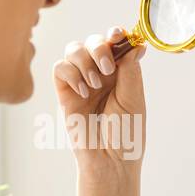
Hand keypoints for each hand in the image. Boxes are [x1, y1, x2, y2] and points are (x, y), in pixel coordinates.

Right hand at [52, 26, 146, 173]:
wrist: (109, 161)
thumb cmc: (126, 134)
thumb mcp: (133, 99)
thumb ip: (131, 71)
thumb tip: (134, 44)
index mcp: (121, 72)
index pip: (115, 43)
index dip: (115, 34)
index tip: (117, 35)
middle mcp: (100, 74)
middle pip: (92, 41)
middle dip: (99, 48)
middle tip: (107, 68)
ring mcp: (81, 82)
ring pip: (73, 49)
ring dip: (84, 60)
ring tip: (94, 84)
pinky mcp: (65, 93)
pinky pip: (60, 68)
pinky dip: (70, 73)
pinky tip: (83, 92)